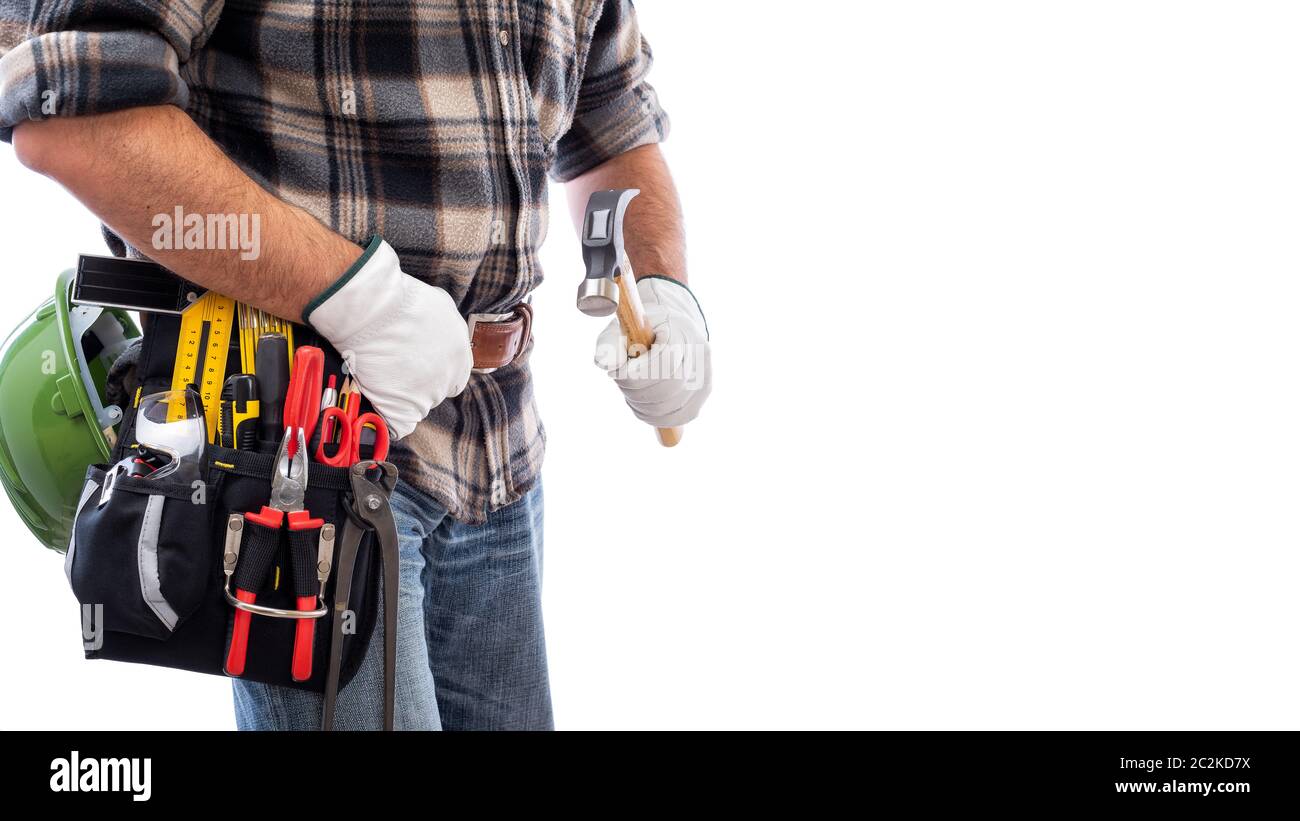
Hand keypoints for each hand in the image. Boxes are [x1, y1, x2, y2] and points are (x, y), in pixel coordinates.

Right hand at [305, 237, 471, 438]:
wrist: (372, 311)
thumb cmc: (404, 302)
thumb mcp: (443, 307)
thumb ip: (449, 331)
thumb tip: (443, 338)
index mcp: (461, 358)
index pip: (454, 378)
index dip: (435, 372)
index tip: (417, 366)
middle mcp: (448, 380)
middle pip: (436, 394)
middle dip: (419, 385)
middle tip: (397, 368)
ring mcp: (426, 396)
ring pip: (416, 407)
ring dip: (402, 397)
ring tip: (381, 375)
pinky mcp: (402, 409)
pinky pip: (400, 425)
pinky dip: (390, 418)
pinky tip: (379, 400)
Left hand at [593, 277, 710, 426]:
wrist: (666, 329)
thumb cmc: (639, 329)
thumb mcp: (619, 330)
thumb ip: (610, 343)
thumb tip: (604, 363)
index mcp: (681, 328)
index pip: (665, 359)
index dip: (638, 372)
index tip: (613, 373)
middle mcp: (700, 352)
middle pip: (669, 386)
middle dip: (635, 388)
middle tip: (619, 379)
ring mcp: (705, 375)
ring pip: (670, 405)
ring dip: (641, 403)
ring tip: (629, 388)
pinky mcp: (703, 394)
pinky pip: (677, 416)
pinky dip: (654, 415)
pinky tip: (642, 402)